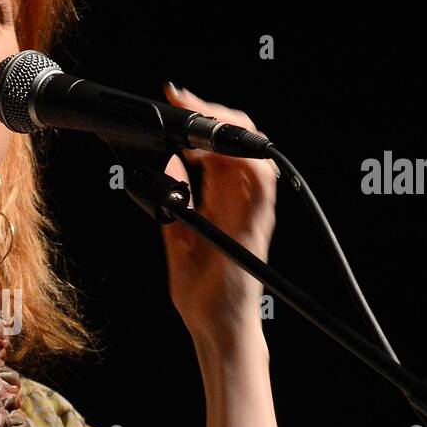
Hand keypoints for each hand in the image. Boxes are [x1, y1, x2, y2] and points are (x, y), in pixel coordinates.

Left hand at [159, 83, 277, 349]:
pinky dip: (248, 162)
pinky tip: (223, 150)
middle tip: (182, 100)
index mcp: (220, 199)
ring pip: (253, 154)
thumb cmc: (200, 290)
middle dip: (212, 113)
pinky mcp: (255, 226)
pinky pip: (262, 186)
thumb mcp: (176, 232)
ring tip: (201, 117)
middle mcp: (240, 200)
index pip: (215, 147)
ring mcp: (251, 211)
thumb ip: (173, 198)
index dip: (198, 119)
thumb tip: (163, 162)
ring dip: (228, 130)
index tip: (174, 100)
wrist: (213, 326)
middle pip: (236, 141)